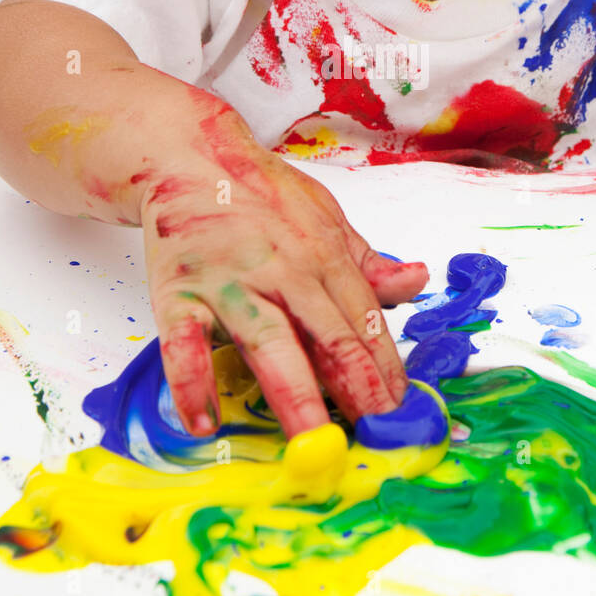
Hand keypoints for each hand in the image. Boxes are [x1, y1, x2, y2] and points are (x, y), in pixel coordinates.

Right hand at [138, 105, 427, 439]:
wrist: (188, 155)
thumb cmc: (259, 191)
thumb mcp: (325, 216)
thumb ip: (366, 261)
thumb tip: (418, 280)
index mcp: (322, 253)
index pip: (362, 318)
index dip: (384, 365)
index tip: (400, 407)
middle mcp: (281, 270)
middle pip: (326, 334)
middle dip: (355, 386)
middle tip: (374, 432)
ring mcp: (228, 282)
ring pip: (268, 342)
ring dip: (292, 393)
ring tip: (312, 440)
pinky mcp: (177, 292)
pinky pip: (182, 344)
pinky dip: (189, 382)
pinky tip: (203, 421)